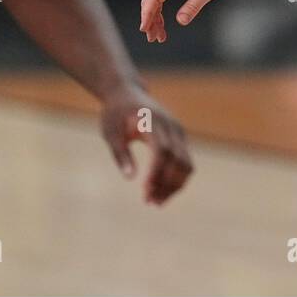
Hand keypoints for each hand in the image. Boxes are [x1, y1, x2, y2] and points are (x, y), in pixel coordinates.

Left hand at [100, 83, 193, 203]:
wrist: (127, 94)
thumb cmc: (115, 114)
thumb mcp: (110, 132)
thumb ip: (120, 153)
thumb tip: (130, 178)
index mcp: (154, 121)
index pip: (162, 150)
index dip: (156, 172)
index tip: (144, 190)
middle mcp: (172, 127)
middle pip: (178, 159)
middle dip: (166, 184)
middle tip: (149, 202)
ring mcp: (179, 132)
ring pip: (186, 164)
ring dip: (174, 185)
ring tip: (156, 202)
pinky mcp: (180, 139)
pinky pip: (185, 162)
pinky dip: (176, 179)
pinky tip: (161, 192)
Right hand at [140, 0, 234, 41]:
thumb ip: (193, 6)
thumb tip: (180, 21)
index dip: (147, 15)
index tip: (145, 30)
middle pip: (150, 0)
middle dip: (149, 20)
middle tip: (153, 39)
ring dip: (153, 17)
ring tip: (159, 36)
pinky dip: (158, 10)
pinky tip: (161, 23)